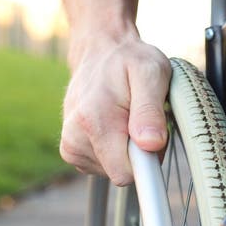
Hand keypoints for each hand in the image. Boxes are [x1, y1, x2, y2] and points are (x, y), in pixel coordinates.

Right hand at [60, 32, 170, 184]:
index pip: (126, 174)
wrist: (100, 51)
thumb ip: (150, 111)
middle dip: (139, 154)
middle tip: (142, 121)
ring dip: (127, 149)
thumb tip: (150, 145)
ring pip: (115, 170)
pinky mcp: (72, 151)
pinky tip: (113, 124)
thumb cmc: (129, 61)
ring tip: (126, 117)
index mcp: (95, 122)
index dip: (147, 164)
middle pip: (123, 174)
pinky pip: (105, 166)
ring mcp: (71, 147)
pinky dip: (115, 149)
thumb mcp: (151, 73)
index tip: (154, 145)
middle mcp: (75, 138)